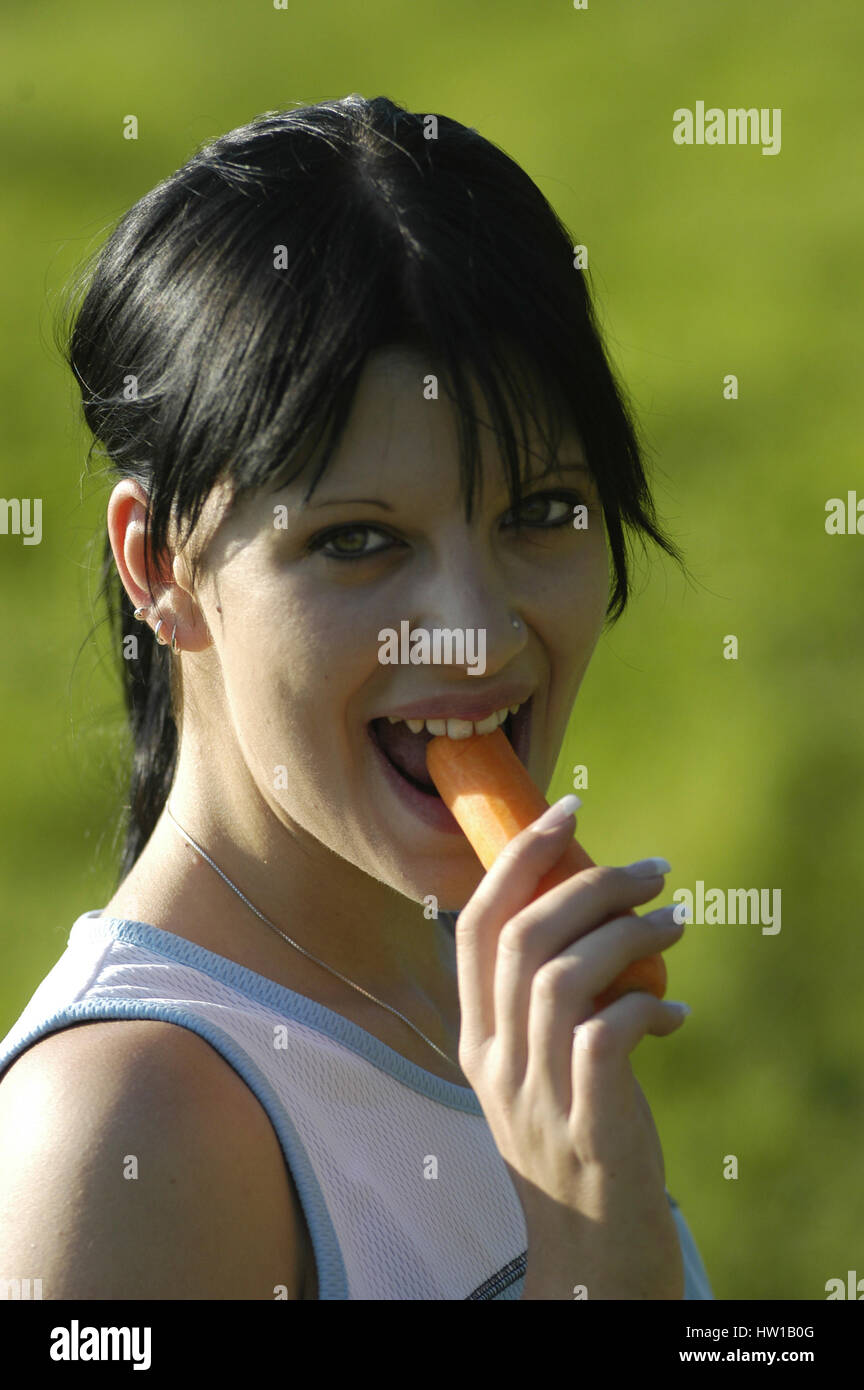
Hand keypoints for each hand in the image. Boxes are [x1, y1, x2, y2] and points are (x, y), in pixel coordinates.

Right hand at [453, 806, 688, 1298]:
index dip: (519, 856)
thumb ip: (546, 1002)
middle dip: (591, 882)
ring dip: (627, 934)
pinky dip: (646, 1006)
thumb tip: (597, 915)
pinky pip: (606, 1036)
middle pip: (523, 936)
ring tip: (677, 920)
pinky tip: (675, 1014)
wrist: (588, 1253)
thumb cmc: (574, 1140)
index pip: (476, 922)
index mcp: (475, 1036)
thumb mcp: (537, 1068)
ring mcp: (534, 1094)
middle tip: (653, 868)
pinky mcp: (586, 1125)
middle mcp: (493, 1059)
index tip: (569, 809)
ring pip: (561, 975)